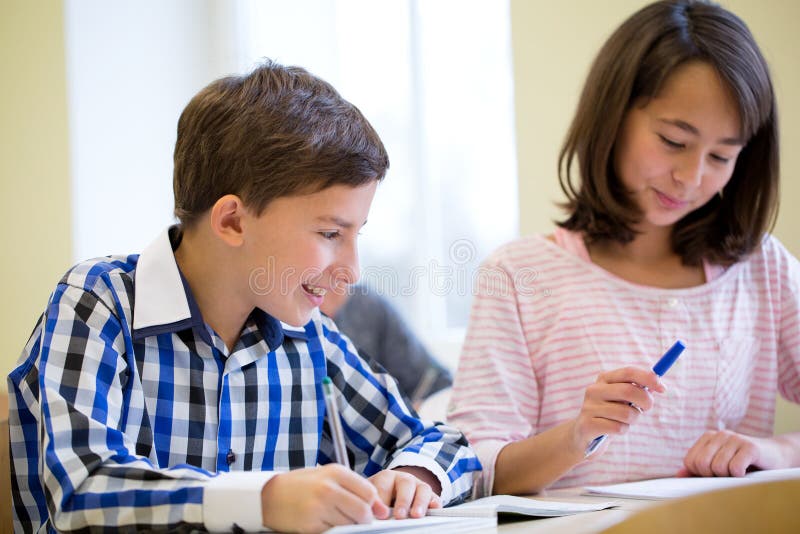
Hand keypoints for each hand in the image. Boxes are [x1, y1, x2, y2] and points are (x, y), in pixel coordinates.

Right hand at [260, 464, 387, 532]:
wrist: (269, 495)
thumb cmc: (301, 485)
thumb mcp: (327, 477)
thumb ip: (354, 488)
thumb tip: (381, 509)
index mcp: (336, 473)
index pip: (369, 492)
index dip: (374, 504)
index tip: (373, 510)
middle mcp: (328, 488)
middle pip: (363, 511)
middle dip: (364, 519)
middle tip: (357, 519)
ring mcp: (319, 508)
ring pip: (350, 524)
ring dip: (349, 526)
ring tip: (336, 518)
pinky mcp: (311, 525)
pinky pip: (334, 532)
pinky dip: (334, 530)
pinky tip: (325, 522)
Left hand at [368, 466, 441, 518]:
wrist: (397, 490)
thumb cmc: (381, 497)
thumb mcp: (373, 497)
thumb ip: (373, 504)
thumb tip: (371, 515)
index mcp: (386, 477)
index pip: (383, 484)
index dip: (382, 498)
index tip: (380, 512)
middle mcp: (404, 479)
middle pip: (406, 484)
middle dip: (403, 500)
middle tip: (399, 516)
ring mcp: (419, 486)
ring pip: (423, 489)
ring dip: (420, 502)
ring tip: (416, 515)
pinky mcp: (431, 496)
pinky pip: (435, 498)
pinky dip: (435, 504)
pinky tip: (433, 510)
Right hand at [572, 366, 665, 454]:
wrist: (583, 434)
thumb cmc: (610, 413)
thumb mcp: (622, 398)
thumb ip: (638, 388)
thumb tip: (659, 385)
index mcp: (604, 379)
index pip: (629, 372)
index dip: (648, 378)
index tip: (663, 389)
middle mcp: (594, 390)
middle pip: (629, 391)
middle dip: (646, 401)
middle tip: (647, 408)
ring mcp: (589, 407)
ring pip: (627, 413)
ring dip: (633, 419)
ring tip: (624, 420)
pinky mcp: (587, 424)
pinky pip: (618, 428)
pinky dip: (622, 430)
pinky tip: (613, 430)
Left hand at [678, 430, 789, 476]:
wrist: (775, 456)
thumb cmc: (744, 463)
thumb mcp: (719, 464)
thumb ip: (698, 469)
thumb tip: (678, 475)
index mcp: (708, 438)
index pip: (690, 461)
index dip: (700, 474)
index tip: (715, 474)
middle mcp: (719, 435)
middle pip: (702, 464)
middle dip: (713, 476)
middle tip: (727, 475)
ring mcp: (735, 438)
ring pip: (718, 468)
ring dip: (729, 477)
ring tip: (739, 471)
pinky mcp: (750, 447)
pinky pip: (735, 468)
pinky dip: (740, 476)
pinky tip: (747, 471)